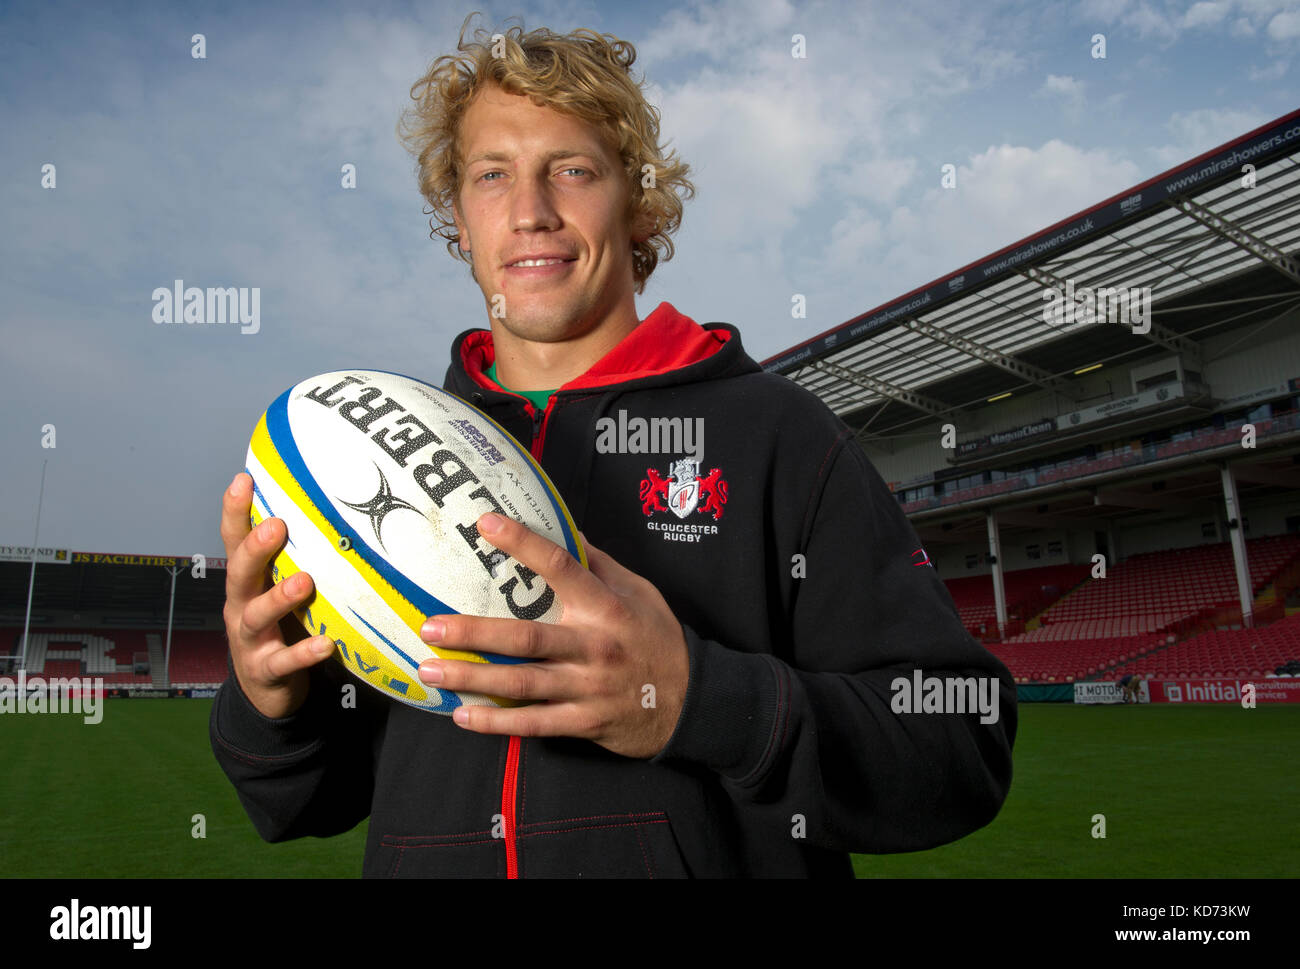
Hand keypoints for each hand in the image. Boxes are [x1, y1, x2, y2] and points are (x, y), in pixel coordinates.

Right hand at [220, 472, 334, 718]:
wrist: (264, 690)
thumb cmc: (278, 627)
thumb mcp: (277, 589)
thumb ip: (291, 558)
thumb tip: (323, 509)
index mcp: (246, 582)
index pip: (235, 541)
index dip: (235, 512)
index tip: (243, 480)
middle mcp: (241, 606)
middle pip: (239, 574)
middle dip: (255, 549)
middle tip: (276, 526)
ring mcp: (250, 640)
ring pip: (257, 616)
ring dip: (278, 598)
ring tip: (304, 582)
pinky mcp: (266, 670)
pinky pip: (284, 661)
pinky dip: (303, 652)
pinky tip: (324, 644)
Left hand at [416, 512, 688, 758]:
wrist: (692, 701)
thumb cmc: (658, 638)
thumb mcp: (640, 592)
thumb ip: (600, 564)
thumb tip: (565, 528)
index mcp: (606, 607)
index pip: (561, 566)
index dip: (523, 544)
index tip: (486, 524)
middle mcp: (595, 646)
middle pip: (526, 638)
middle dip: (474, 633)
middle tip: (431, 626)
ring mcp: (588, 687)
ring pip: (522, 683)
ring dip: (473, 678)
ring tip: (431, 670)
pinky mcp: (585, 721)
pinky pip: (535, 723)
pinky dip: (498, 722)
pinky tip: (463, 715)